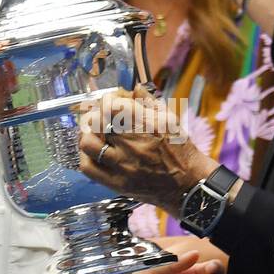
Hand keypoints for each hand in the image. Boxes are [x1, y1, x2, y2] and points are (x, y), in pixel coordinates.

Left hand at [77, 86, 215, 213]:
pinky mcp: (117, 183)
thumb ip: (149, 102)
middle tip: (101, 115)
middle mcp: (132, 145)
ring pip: (88, 143)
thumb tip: (134, 88)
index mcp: (146, 126)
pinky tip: (94, 152)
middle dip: (96, 114)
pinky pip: (88, 168)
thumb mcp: (170, 120)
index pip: (111, 105)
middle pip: (96, 122)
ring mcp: (122, 166)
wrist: (188, 184)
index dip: (108, 99)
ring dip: (88, 134)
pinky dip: (86, 156)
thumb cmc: (180, 150)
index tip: (112, 101)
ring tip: (95, 133)